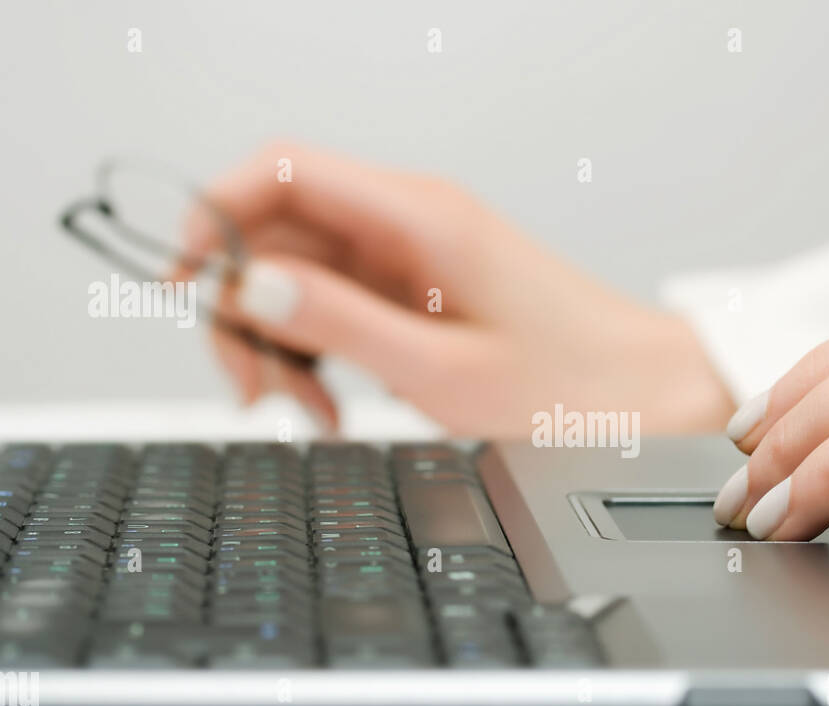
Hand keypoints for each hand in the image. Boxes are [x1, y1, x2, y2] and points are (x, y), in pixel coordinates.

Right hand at [187, 143, 733, 434]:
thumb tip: (243, 286)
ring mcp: (410, 256)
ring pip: (297, 274)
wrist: (642, 397)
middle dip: (244, 308)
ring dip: (281, 342)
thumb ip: (336, 326)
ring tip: (309, 411)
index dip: (213, 216)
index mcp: (416, 217)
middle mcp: (408, 223)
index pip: (279, 170)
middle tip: (257, 388)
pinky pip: (335, 304)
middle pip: (275, 231)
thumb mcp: (440, 371)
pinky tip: (333, 404)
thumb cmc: (571, 386)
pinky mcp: (415, 290)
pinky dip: (318, 352)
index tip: (185, 283)